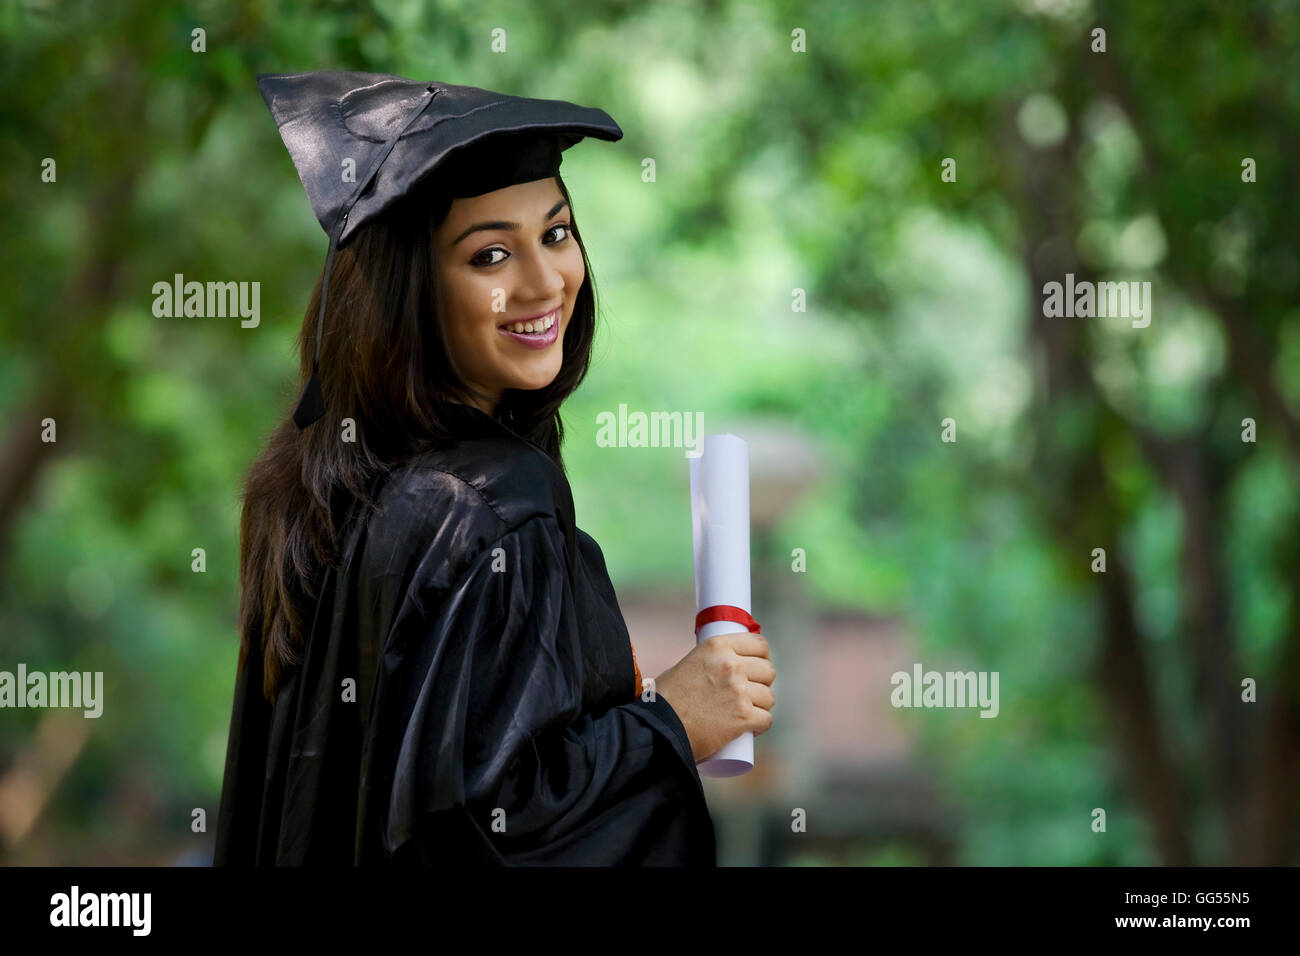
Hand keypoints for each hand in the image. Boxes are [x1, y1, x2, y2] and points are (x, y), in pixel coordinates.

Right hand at [652, 631, 775, 762]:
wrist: (658, 727)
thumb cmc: (666, 698)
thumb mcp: (687, 663)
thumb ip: (710, 661)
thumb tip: (726, 665)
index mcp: (717, 646)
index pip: (758, 643)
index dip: (763, 656)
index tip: (758, 666)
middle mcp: (731, 665)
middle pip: (768, 670)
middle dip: (763, 682)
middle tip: (752, 693)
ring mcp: (739, 691)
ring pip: (769, 697)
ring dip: (761, 706)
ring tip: (747, 713)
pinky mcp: (743, 717)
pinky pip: (766, 720)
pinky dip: (760, 726)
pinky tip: (752, 728)